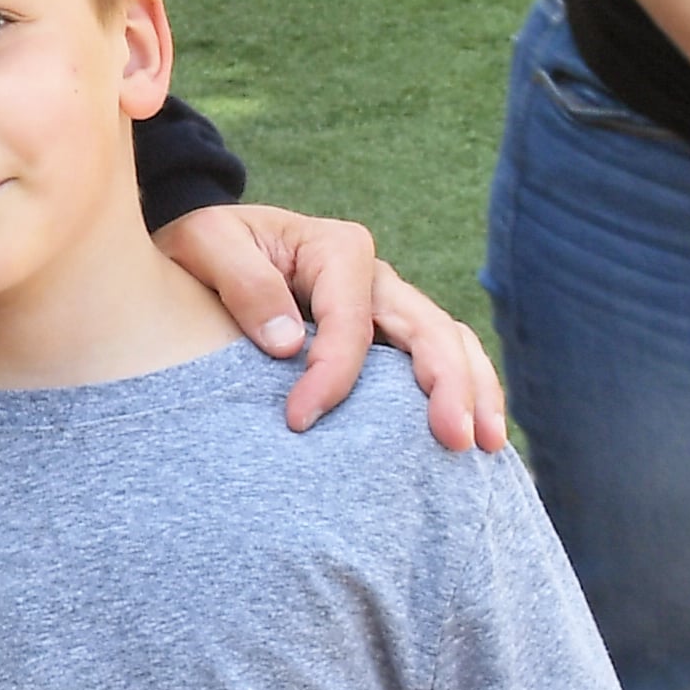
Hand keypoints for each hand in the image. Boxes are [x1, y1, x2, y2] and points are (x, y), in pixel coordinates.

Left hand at [156, 201, 506, 448]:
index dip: (332, 374)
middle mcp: (375, 277)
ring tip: (484, 445)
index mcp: (337, 250)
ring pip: (448, 344)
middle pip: (428, 328)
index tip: (299, 422)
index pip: (351, 321)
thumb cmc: (206, 246)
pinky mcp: (387, 339)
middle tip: (454, 441)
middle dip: (447, 384)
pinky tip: (474, 440)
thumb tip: (289, 345)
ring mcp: (388, 308)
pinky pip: (435, 363)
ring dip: (472, 392)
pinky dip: (460, 395)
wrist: (207, 251)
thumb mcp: (206, 244)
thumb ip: (243, 283)